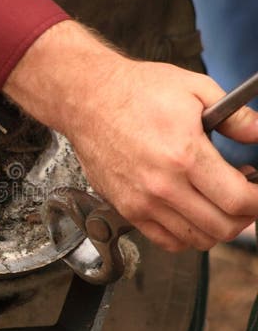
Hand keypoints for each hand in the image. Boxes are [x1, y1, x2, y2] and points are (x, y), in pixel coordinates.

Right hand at [3, 20, 257, 251]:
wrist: (88, 100)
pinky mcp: (127, 208)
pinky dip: (188, 237)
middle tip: (246, 199)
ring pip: (196, 239)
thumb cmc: (136, 91)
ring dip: (218, 228)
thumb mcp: (195, 89)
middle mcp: (163, 185)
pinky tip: (193, 215)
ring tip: (220, 206)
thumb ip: (235, 117)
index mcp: (184, 155)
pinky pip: (167, 241)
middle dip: (244, 216)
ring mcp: (142, 201)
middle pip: (221, 226)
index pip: (237, 199)